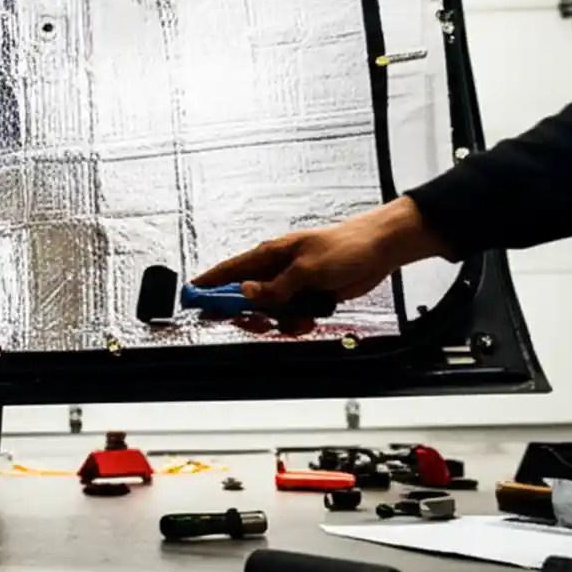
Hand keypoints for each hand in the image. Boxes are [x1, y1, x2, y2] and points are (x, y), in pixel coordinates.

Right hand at [191, 197, 449, 335]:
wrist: (379, 250)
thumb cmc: (344, 248)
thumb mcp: (307, 269)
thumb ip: (276, 287)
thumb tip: (246, 294)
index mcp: (270, 255)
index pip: (230, 270)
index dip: (209, 284)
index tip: (192, 298)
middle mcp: (276, 270)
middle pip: (246, 297)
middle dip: (249, 314)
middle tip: (257, 323)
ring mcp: (292, 285)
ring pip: (270, 312)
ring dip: (279, 322)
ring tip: (297, 320)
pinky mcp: (308, 297)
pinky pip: (292, 317)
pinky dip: (298, 323)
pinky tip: (310, 320)